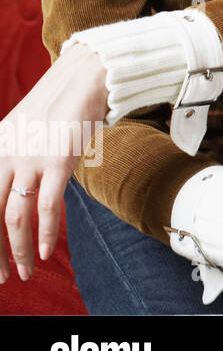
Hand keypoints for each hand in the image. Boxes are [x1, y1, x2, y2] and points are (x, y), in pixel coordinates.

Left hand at [1, 43, 109, 282]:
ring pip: (14, 217)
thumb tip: (13, 189)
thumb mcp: (22, 131)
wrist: (86, 78)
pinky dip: (46, 233)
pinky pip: (47, 207)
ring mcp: (29, 159)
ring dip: (17, 250)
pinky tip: (46, 252)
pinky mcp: (57, 162)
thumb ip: (10, 157)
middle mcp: (3, 156)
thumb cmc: (59, 105)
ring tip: (22, 272)